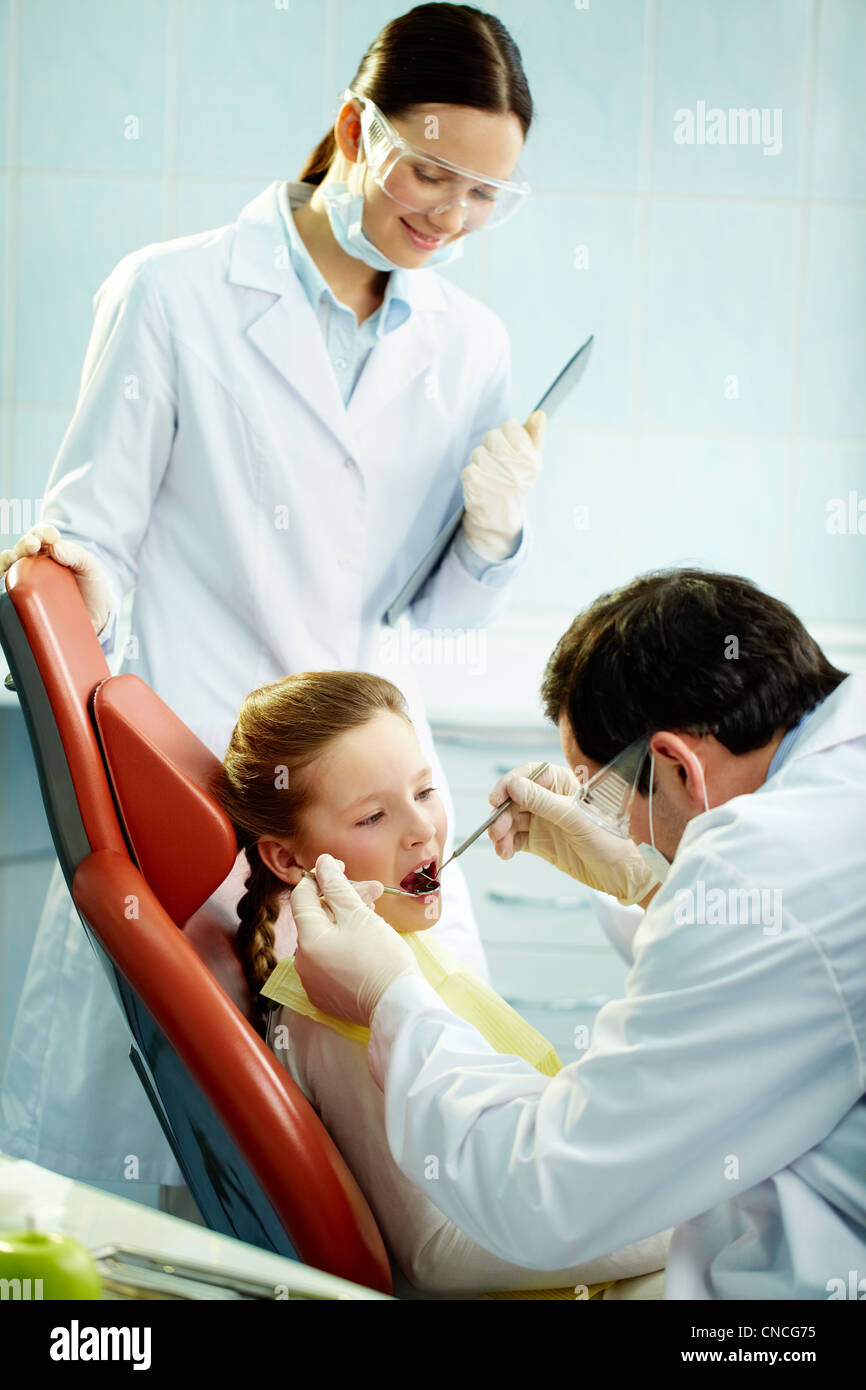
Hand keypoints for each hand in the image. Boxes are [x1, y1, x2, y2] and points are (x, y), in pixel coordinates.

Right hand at [0, 523, 110, 635]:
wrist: (98, 617)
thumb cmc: (92, 590)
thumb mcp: (90, 569)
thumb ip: (78, 555)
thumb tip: (55, 547)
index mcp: (53, 551)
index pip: (42, 535)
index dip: (43, 532)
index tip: (51, 537)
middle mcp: (38, 563)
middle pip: (23, 548)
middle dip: (24, 543)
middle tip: (32, 545)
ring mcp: (31, 581)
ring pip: (11, 566)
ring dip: (7, 559)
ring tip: (12, 559)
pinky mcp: (26, 599)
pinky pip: (10, 590)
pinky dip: (4, 582)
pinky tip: (4, 579)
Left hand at [290, 855, 421, 1025]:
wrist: (397, 1005)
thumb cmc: (381, 957)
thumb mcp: (359, 914)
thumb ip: (337, 885)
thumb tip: (322, 862)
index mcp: (307, 939)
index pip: (301, 896)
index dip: (321, 876)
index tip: (341, 867)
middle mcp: (302, 961)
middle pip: (317, 917)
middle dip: (343, 898)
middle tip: (374, 892)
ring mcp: (312, 981)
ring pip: (325, 937)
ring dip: (346, 920)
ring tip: (373, 913)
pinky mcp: (325, 995)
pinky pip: (329, 960)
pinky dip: (344, 944)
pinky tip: (366, 938)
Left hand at [460, 410, 545, 561]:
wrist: (501, 519)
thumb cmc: (517, 484)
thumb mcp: (531, 462)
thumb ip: (535, 436)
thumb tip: (539, 414)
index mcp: (530, 458)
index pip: (510, 426)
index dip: (507, 437)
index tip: (510, 453)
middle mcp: (514, 466)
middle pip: (492, 435)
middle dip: (492, 448)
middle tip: (499, 467)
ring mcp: (493, 474)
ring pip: (477, 451)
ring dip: (481, 463)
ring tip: (491, 478)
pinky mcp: (474, 482)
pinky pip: (468, 467)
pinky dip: (472, 476)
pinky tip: (481, 487)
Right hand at [487, 763, 661, 906]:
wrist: (622, 873)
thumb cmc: (610, 839)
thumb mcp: (574, 818)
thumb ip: (542, 801)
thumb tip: (514, 786)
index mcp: (564, 783)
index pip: (528, 774)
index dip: (509, 784)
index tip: (496, 799)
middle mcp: (551, 799)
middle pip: (515, 799)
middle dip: (502, 813)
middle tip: (496, 830)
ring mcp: (544, 820)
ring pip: (512, 819)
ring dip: (501, 831)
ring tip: (501, 845)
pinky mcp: (541, 841)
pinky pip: (515, 838)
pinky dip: (506, 844)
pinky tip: (505, 852)